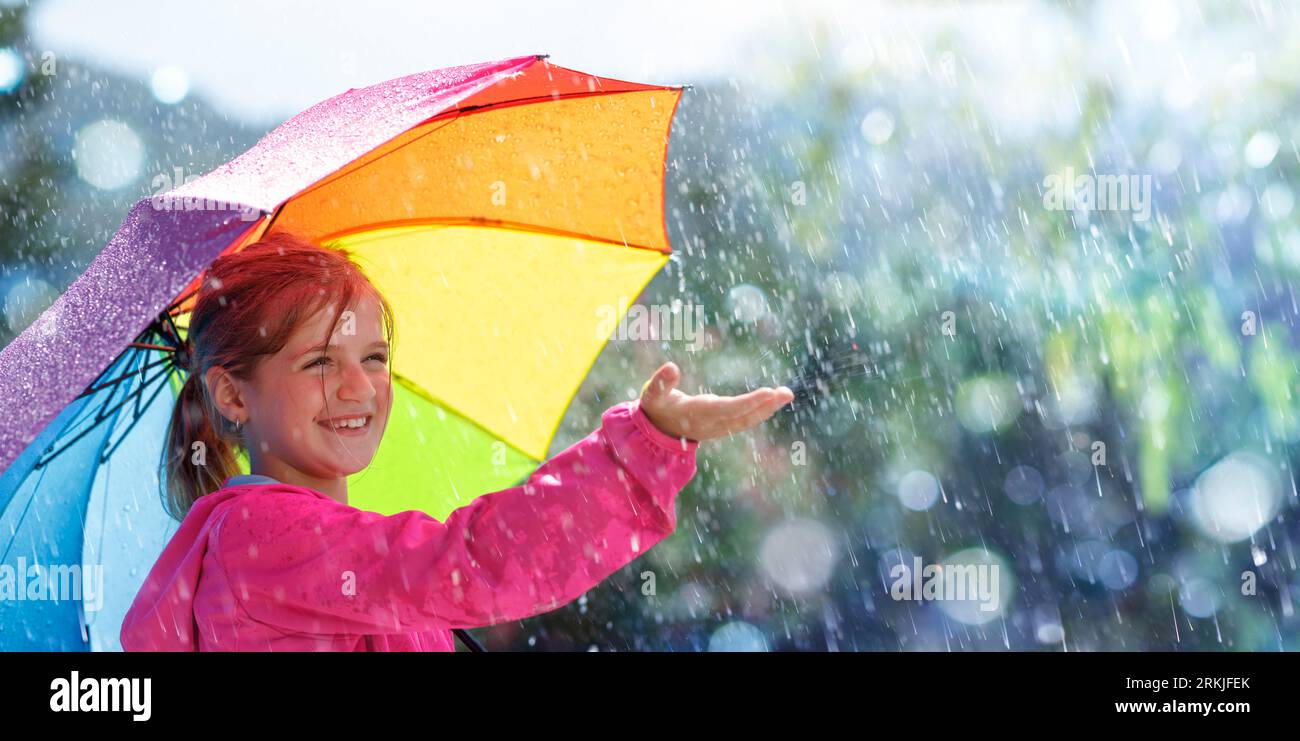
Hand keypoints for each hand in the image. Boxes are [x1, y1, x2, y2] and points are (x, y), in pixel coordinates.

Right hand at [637, 361, 793, 442]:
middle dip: (766, 405)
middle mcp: (712, 423)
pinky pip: (745, 420)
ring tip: (786, 394)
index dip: (748, 403)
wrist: (658, 431)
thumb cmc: (657, 407)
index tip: (768, 393)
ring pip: (748, 419)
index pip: (727, 409)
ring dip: (768, 408)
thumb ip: (660, 382)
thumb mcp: (652, 395)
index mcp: (698, 414)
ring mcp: (719, 427)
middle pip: (743, 415)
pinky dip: (761, 411)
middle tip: (786, 393)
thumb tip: (671, 367)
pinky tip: (774, 401)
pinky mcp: (723, 427)